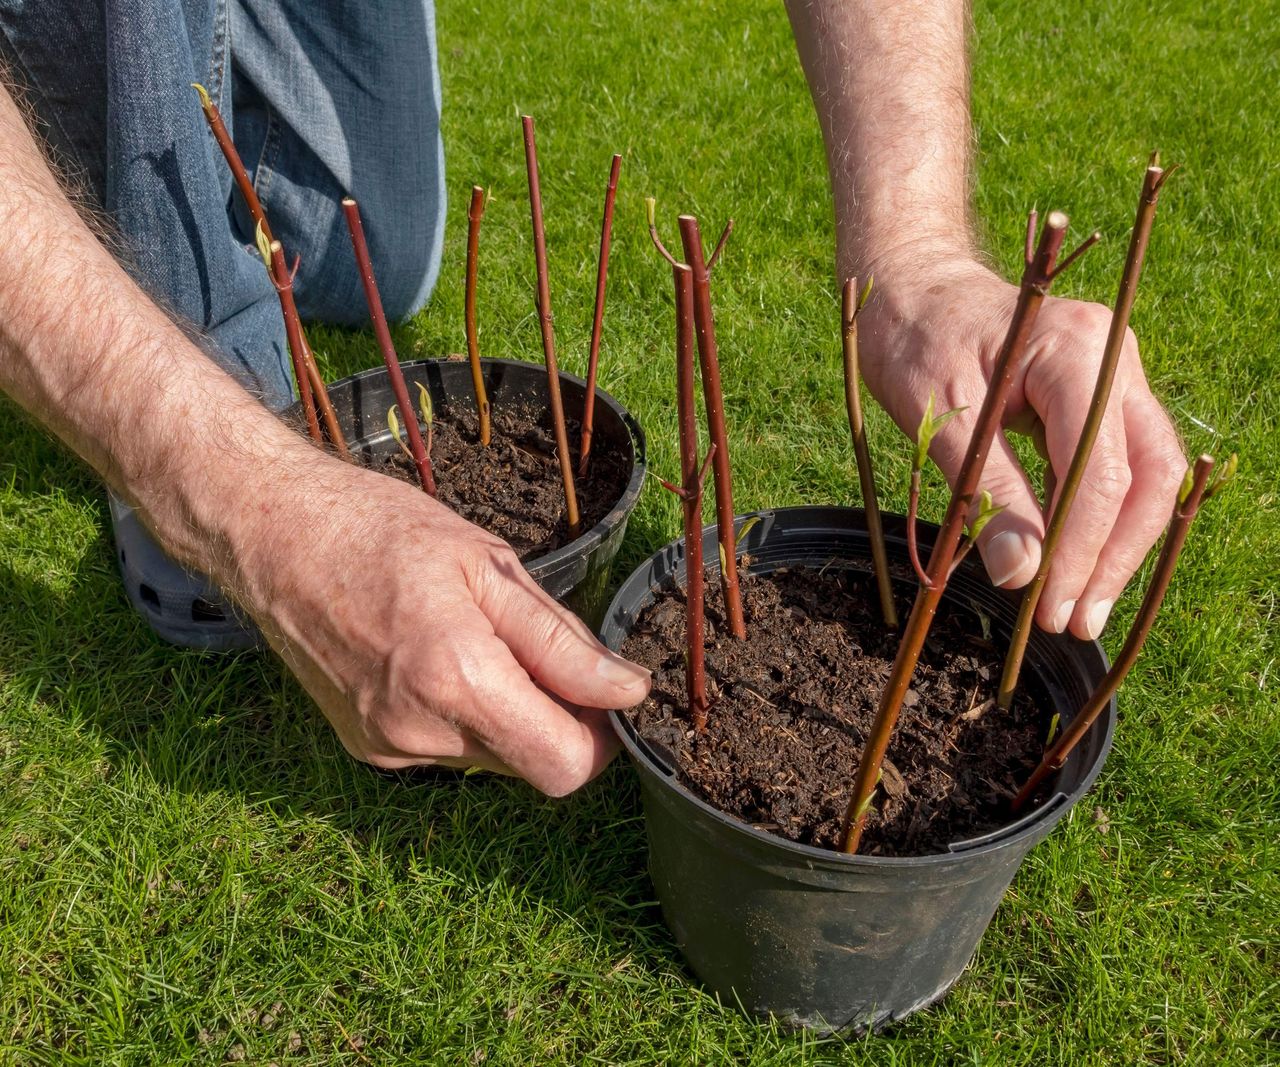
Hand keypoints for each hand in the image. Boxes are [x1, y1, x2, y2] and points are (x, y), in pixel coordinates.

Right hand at [227, 457, 650, 792]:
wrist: (273, 536)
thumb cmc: (381, 532)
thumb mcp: (491, 567)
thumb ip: (564, 643)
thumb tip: (628, 691)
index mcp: (457, 679)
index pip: (566, 766)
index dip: (602, 735)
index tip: (604, 689)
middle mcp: (420, 731)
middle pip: (534, 766)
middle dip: (558, 720)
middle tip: (540, 649)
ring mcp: (389, 747)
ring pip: (494, 757)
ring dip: (510, 714)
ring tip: (477, 639)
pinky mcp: (367, 748)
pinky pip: (449, 749)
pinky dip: (466, 715)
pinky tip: (438, 656)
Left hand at [858, 254, 1185, 639]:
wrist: (912, 285)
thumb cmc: (915, 338)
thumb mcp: (939, 417)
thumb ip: (985, 492)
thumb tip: (1022, 574)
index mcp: (1077, 351)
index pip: (1102, 470)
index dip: (1083, 548)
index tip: (1052, 606)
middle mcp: (1114, 359)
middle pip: (1146, 476)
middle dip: (1114, 557)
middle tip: (1075, 621)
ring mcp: (1114, 375)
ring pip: (1143, 474)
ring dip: (1116, 546)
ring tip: (1078, 609)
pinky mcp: (1097, 396)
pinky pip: (1117, 464)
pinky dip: (1099, 518)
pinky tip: (1074, 565)